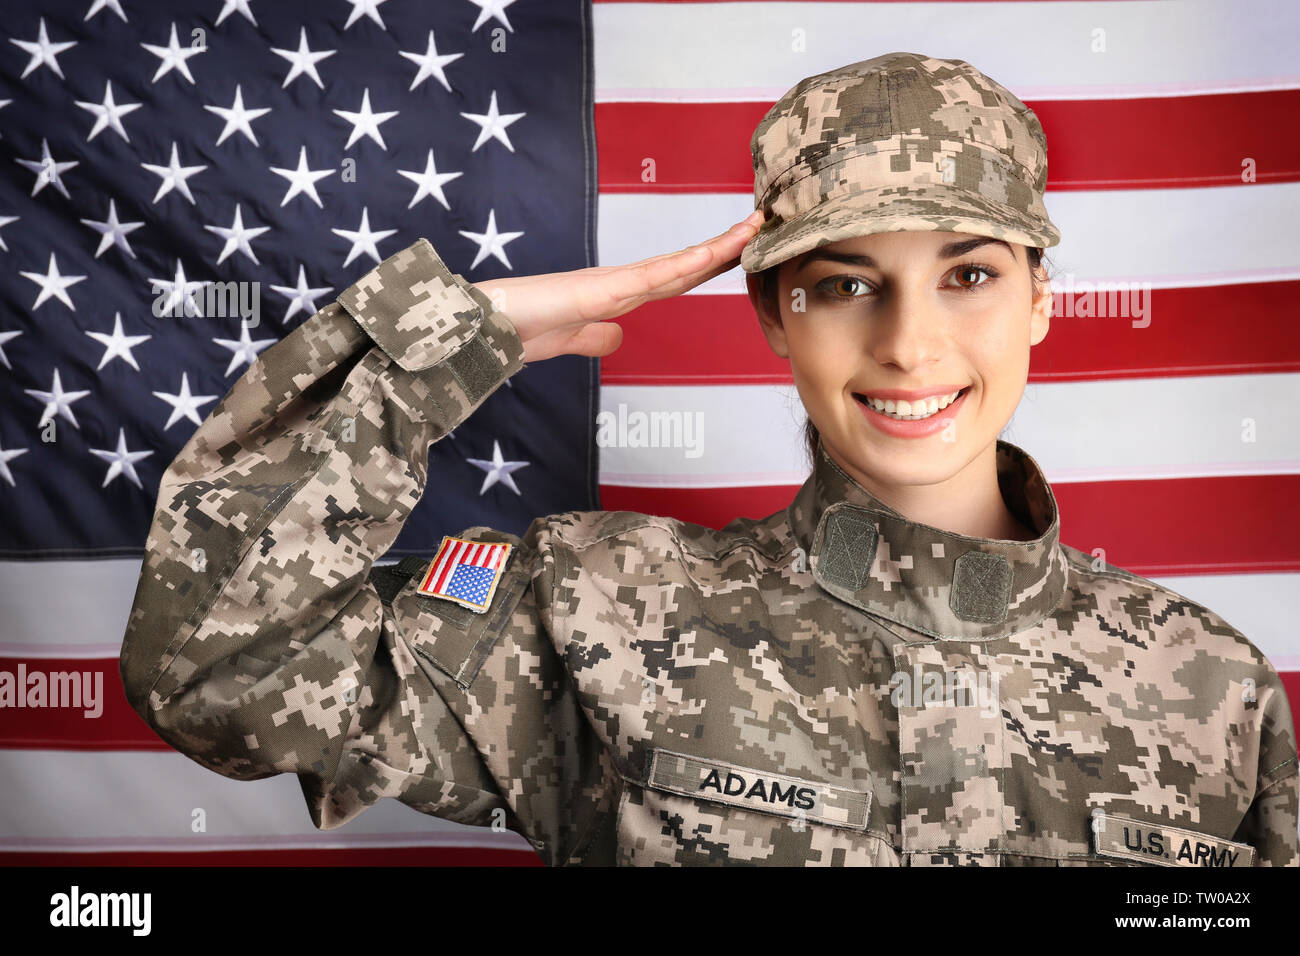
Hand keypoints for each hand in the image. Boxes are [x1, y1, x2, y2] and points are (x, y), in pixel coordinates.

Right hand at [472, 209, 764, 362]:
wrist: (476, 328)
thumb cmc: (514, 330)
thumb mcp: (566, 341)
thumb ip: (591, 338)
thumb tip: (617, 338)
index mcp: (613, 295)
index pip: (673, 279)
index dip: (708, 264)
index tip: (742, 250)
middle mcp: (616, 282)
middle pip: (682, 265)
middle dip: (724, 247)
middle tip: (762, 223)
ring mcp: (607, 284)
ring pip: (673, 265)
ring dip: (714, 248)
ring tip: (751, 228)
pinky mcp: (593, 291)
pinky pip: (645, 279)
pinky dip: (678, 268)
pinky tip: (705, 257)